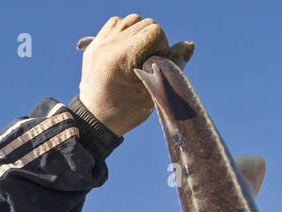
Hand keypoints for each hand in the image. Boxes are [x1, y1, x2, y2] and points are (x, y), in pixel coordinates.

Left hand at [75, 14, 193, 136]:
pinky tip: (127, 49)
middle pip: (145, 23)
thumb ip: (171, 67)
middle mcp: (108, 45)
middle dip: (153, 41)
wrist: (93, 120)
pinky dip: (125, 31)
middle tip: (147, 62)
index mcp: (121, 57)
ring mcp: (99, 43)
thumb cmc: (124, 112)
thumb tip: (188, 45)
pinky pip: (116, 23)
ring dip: (140, 33)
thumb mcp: (152, 93)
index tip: (156, 64)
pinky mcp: (94, 44)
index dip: (162, 46)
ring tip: (138, 54)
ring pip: (131, 20)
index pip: (154, 31)